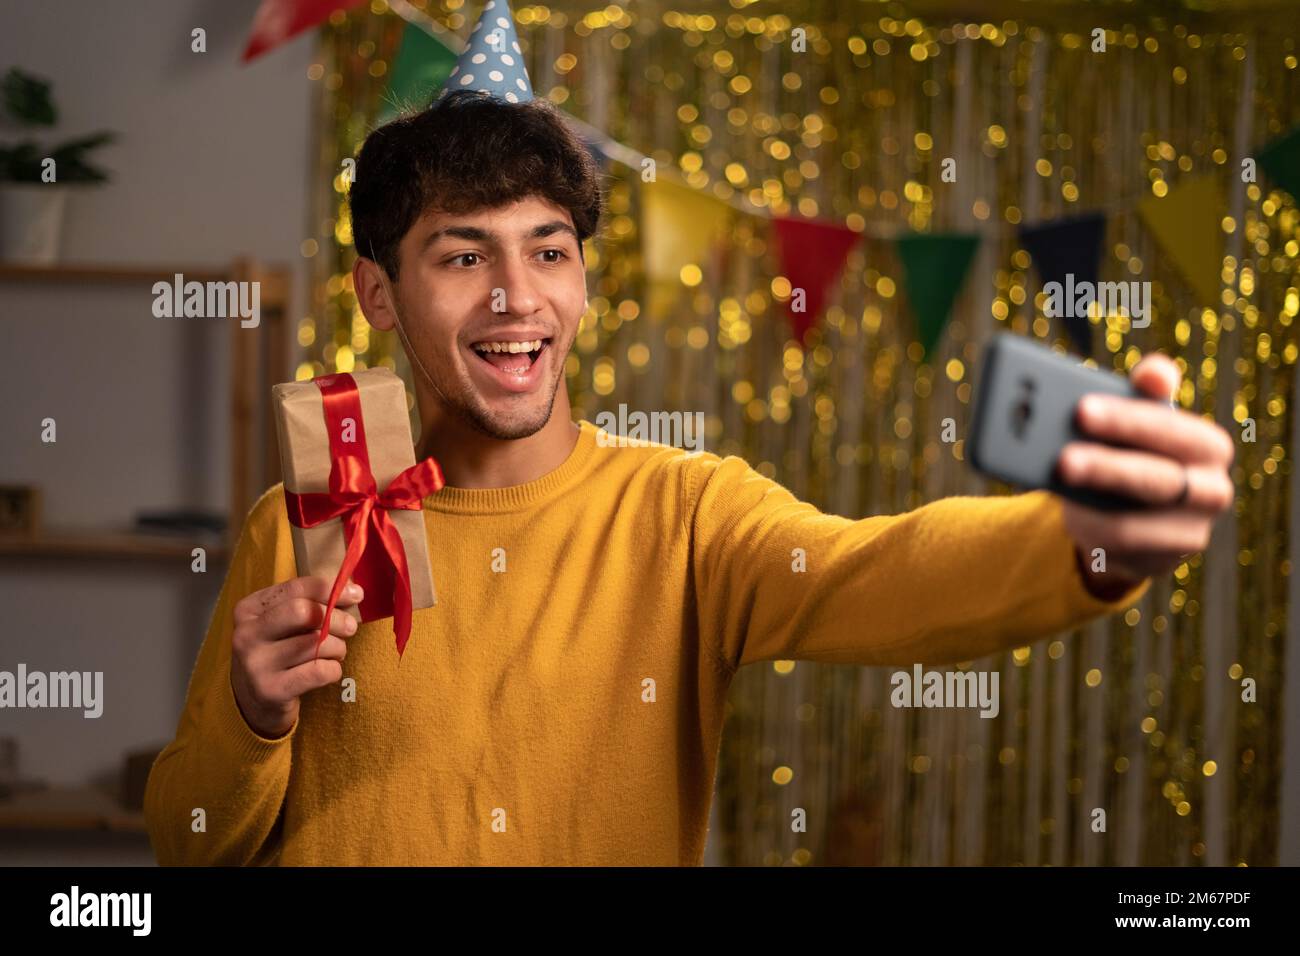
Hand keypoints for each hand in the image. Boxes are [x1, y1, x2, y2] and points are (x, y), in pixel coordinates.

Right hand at [229, 576, 362, 738]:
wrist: (253, 701)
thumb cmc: (278, 651)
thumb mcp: (282, 623)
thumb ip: (310, 603)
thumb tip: (353, 591)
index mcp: (249, 609)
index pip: (296, 588)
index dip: (331, 589)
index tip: (356, 594)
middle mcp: (246, 635)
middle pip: (303, 612)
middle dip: (336, 618)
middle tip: (350, 627)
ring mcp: (255, 664)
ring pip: (315, 644)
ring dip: (338, 647)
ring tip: (336, 652)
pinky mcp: (270, 691)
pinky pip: (318, 672)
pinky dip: (334, 669)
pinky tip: (329, 670)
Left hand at [1055, 352, 1234, 595]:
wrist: (1139, 518)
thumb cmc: (1134, 454)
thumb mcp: (1138, 424)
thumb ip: (1143, 395)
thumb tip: (1155, 371)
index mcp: (1207, 446)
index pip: (1170, 429)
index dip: (1125, 420)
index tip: (1081, 409)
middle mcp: (1211, 489)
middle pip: (1155, 478)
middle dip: (1105, 466)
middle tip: (1062, 456)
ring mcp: (1192, 529)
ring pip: (1134, 519)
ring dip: (1091, 505)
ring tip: (1057, 483)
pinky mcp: (1164, 560)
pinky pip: (1120, 546)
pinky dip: (1090, 528)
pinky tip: (1067, 513)